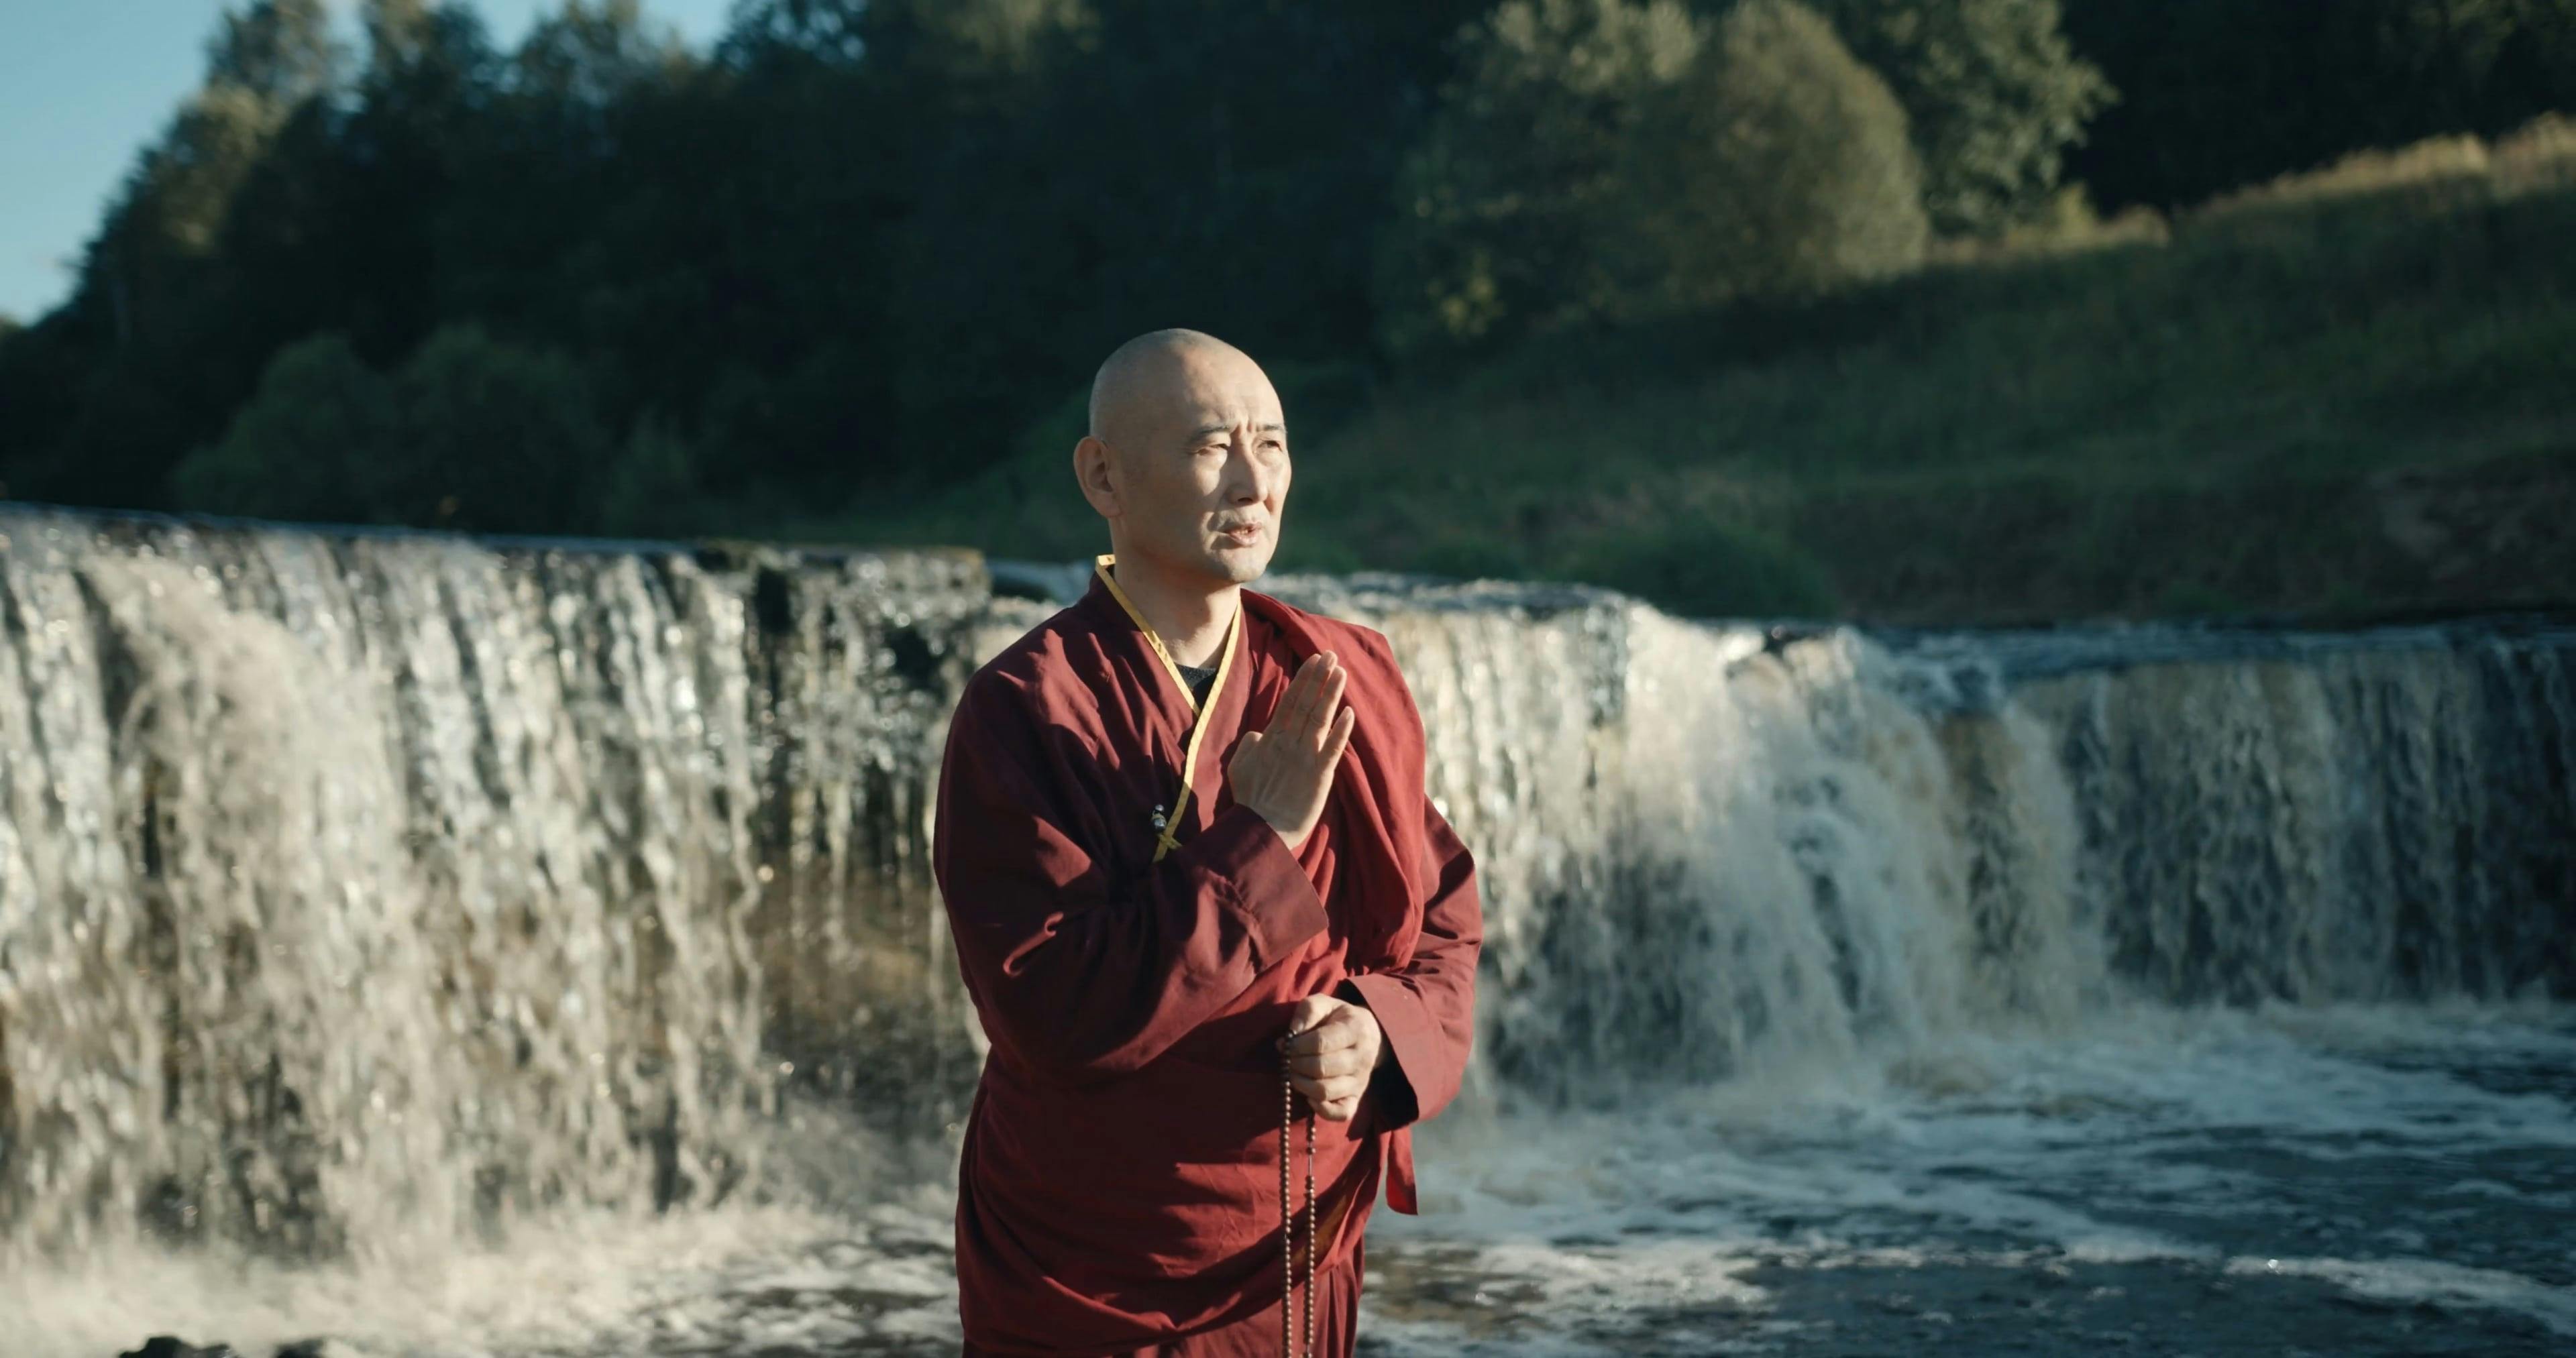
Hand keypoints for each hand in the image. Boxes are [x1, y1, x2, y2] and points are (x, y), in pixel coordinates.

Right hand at [1226, 651, 1354, 852]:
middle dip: (1319, 678)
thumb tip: (1258, 732)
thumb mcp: (1239, 767)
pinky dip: (1342, 730)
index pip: (1290, 702)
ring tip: (1341, 672)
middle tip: (1331, 655)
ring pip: (1321, 719)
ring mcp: (1305, 757)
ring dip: (1331, 694)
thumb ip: (1250, 745)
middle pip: (1307, 704)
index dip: (1304, 679)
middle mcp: (1289, 743)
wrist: (1260, 831)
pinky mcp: (1320, 775)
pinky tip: (1350, 712)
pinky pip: (1334, 748)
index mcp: (1271, 739)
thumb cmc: (1249, 802)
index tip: (1314, 660)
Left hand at [1277, 992, 1386, 1121]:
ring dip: (1300, 1084)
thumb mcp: (1325, 1004)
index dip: (1296, 1046)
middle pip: (1321, 1069)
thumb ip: (1307, 1011)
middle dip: (1295, 1064)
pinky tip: (1309, 1096)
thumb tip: (1292, 1034)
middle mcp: (1362, 1058)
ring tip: (1294, 1073)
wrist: (1368, 1034)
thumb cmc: (1338, 1018)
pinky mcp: (1356, 1099)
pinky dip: (1321, 1109)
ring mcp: (1360, 1081)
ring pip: (1325, 1091)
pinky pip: (1340, 1113)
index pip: (1320, 1043)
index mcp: (1356, 1030)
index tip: (1285, 1044)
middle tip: (1287, 1059)